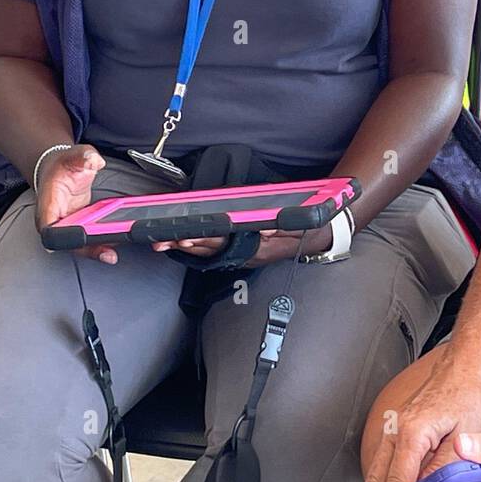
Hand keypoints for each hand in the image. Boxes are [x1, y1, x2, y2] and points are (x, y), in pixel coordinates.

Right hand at [35, 144, 115, 263]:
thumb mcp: (74, 155)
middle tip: (107, 254)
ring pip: (80, 244)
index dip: (63, 237)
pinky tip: (118, 242)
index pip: (50, 227)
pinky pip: (90, 238)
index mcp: (48, 205)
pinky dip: (102, 242)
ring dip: (96, 250)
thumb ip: (84, 156)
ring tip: (114, 254)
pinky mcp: (80, 225)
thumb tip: (93, 160)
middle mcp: (55, 220)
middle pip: (68, 242)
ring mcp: (68, 224)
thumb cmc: (62, 165)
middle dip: (88, 250)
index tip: (80, 240)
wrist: (59, 169)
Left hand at [149, 226, 331, 266]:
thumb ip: (282, 229)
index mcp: (258, 248)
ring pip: (209, 251)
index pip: (226, 243)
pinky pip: (216, 250)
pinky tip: (182, 243)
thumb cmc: (309, 230)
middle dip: (185, 244)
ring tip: (162, 243)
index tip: (185, 236)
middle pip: (211, 249)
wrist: (319, 238)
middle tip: (161, 241)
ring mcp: (244, 253)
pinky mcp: (242, 249)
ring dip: (185, 247)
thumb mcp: (300, 227)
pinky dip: (197, 247)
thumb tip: (264, 230)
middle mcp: (247, 253)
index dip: (204, 240)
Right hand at [361, 353, 480, 481]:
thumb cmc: (462, 399)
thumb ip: (444, 467)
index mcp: (412, 432)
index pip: (399, 480)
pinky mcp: (394, 432)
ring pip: (375, 471)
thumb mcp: (462, 437)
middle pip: (378, 479)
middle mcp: (396, 431)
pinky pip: (381, 462)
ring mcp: (392, 430)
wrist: (457, 374)